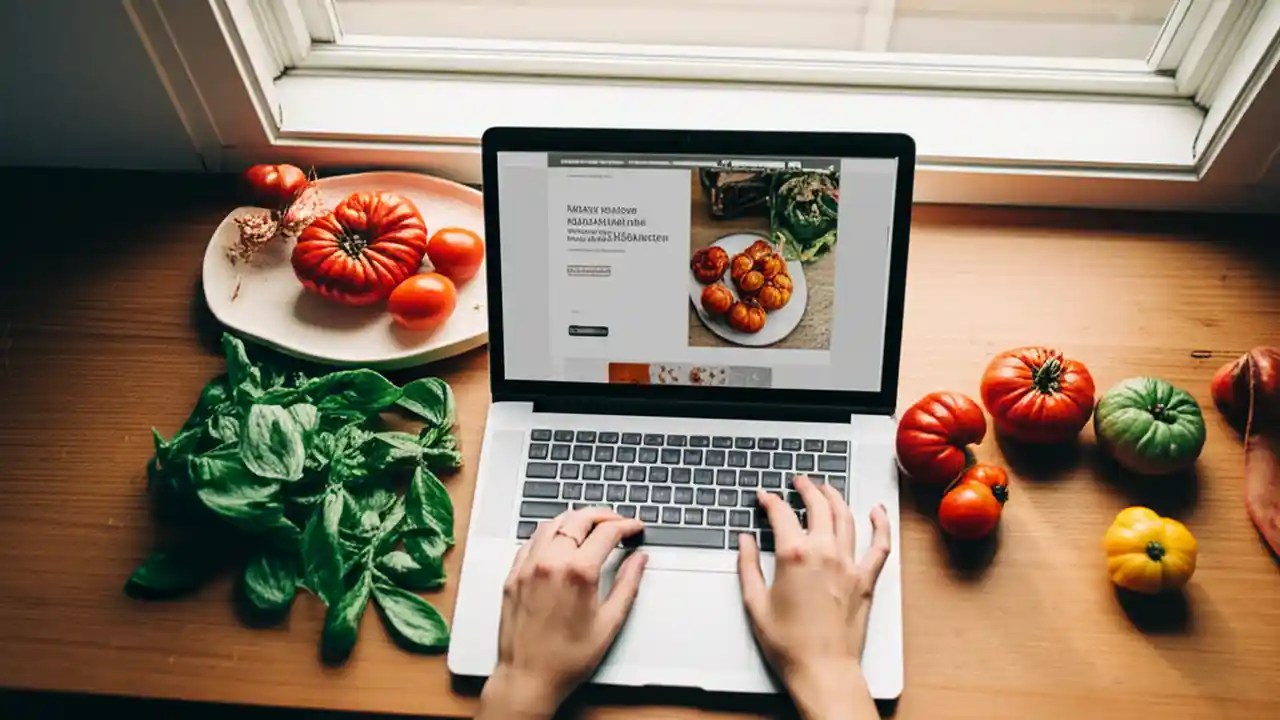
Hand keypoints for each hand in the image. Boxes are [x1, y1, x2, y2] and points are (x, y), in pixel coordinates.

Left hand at [476, 508, 647, 719]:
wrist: (528, 677)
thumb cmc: (567, 658)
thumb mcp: (609, 622)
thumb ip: (627, 584)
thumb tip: (639, 560)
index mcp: (578, 572)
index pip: (607, 532)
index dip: (627, 525)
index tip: (635, 527)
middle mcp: (550, 562)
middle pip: (579, 519)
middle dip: (603, 515)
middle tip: (617, 522)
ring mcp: (528, 566)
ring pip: (553, 523)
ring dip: (575, 519)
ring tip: (591, 526)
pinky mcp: (513, 575)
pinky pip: (532, 540)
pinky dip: (550, 533)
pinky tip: (560, 541)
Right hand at [737, 475, 891, 719]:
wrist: (823, 670)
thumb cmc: (789, 644)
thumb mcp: (755, 603)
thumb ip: (747, 566)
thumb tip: (744, 541)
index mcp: (793, 555)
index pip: (781, 514)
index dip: (770, 500)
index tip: (764, 497)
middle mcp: (823, 553)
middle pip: (818, 506)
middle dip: (806, 488)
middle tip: (799, 481)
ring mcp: (848, 564)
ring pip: (845, 517)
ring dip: (835, 497)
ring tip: (827, 489)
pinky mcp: (866, 580)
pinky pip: (879, 545)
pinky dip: (880, 524)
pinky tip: (877, 511)